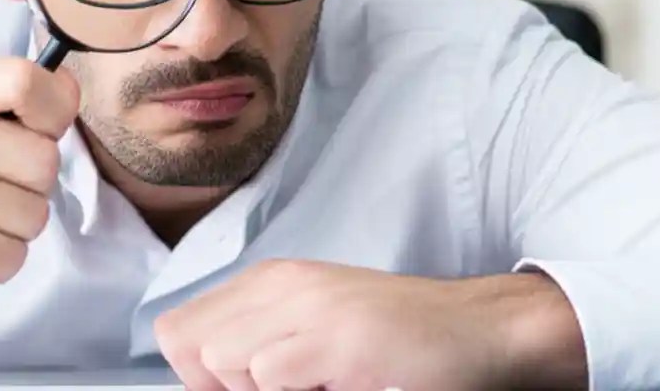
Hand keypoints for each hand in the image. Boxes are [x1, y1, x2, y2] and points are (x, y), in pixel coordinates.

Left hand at [153, 260, 586, 390]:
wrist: (480, 327)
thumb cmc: (398, 337)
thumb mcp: (313, 323)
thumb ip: (259, 337)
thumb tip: (206, 374)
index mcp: (271, 280)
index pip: (179, 329)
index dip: (195, 374)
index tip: (236, 390)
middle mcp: (283, 285)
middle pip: (192, 346)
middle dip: (221, 386)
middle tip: (280, 389)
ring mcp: (312, 309)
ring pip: (223, 360)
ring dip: (257, 390)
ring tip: (313, 385)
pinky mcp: (341, 339)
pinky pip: (269, 373)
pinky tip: (336, 384)